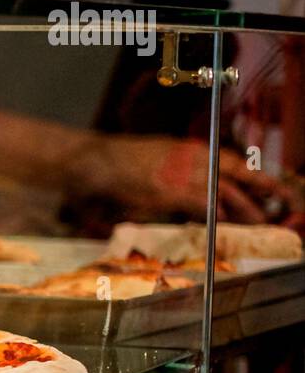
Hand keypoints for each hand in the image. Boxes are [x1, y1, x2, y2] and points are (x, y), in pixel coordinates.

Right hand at [72, 136, 290, 221]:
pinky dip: (214, 213)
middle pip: (236, 173)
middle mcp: (189, 158)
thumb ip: (179, 174)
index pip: (231, 162)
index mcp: (188, 150)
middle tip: (281, 203)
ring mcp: (178, 173)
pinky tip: (223, 222)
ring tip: (260, 220)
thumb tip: (199, 196)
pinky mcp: (166, 190)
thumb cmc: (116, 162)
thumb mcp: (155, 160)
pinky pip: (200, 202)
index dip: (254, 175)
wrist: (90, 160)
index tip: (272, 187)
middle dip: (262, 189)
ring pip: (224, 189)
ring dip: (244, 207)